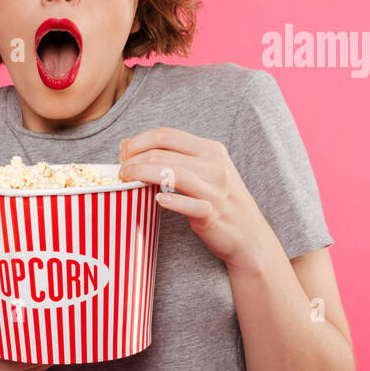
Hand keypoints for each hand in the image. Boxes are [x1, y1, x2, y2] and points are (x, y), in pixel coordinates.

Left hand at [118, 127, 273, 269]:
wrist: (249, 235)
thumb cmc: (218, 200)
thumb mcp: (202, 171)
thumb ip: (170, 157)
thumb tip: (127, 144)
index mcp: (211, 149)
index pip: (167, 135)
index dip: (139, 141)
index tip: (123, 153)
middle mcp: (215, 166)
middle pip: (164, 152)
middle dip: (135, 158)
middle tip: (120, 170)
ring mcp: (216, 190)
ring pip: (174, 173)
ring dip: (144, 173)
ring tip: (126, 179)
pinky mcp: (214, 214)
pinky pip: (191, 204)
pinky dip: (172, 201)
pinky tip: (156, 200)